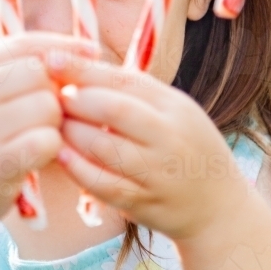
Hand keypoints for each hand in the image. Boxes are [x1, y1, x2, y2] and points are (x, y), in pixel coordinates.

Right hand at [0, 32, 100, 228]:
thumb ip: (20, 73)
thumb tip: (85, 51)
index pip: (23, 44)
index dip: (61, 45)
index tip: (92, 52)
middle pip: (40, 73)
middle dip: (54, 93)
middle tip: (44, 118)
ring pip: (48, 106)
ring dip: (54, 124)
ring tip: (35, 139)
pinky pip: (48, 140)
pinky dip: (52, 149)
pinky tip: (37, 158)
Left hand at [46, 50, 250, 240]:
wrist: (219, 209)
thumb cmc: (185, 149)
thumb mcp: (173, 112)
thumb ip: (134, 93)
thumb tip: (79, 67)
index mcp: (175, 106)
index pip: (125, 79)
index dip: (84, 69)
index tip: (52, 60)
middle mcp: (169, 136)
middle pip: (114, 109)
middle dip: (76, 100)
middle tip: (51, 97)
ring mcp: (157, 172)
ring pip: (104, 147)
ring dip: (71, 133)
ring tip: (51, 126)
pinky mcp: (145, 202)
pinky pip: (105, 185)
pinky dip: (79, 169)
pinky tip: (60, 156)